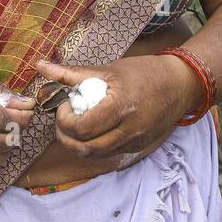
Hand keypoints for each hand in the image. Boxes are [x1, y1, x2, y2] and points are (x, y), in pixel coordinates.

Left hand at [35, 55, 204, 166]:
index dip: (65, 121)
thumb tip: (40, 66)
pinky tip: (92, 131)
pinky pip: (109, 154)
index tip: (64, 106)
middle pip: (86, 149)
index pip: (82, 129)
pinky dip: (95, 146)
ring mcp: (135, 142)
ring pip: (96, 156)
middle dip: (66, 137)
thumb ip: (71, 73)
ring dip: (78, 145)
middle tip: (63, 120)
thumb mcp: (108, 69)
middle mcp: (129, 130)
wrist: (181, 84)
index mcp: (121, 107)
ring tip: (75, 126)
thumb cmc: (144, 72)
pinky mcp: (138, 148)